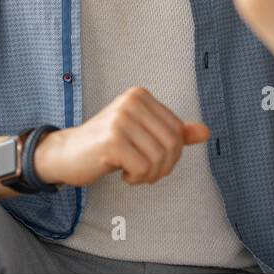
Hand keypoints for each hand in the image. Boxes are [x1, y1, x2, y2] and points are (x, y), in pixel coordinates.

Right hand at [35, 86, 209, 187]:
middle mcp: (131, 102)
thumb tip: (206, 132)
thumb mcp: (142, 134)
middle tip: (148, 174)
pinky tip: (123, 174)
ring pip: (159, 157)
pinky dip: (137, 178)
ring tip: (135, 174)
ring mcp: (121, 119)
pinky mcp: (112, 139)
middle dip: (164, 166)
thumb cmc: (107, 145)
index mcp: (141, 95)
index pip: (177, 129)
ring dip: (150, 175)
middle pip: (172, 143)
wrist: (67, 154)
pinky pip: (143, 168)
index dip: (173, 154)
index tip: (155, 162)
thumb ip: (174, 132)